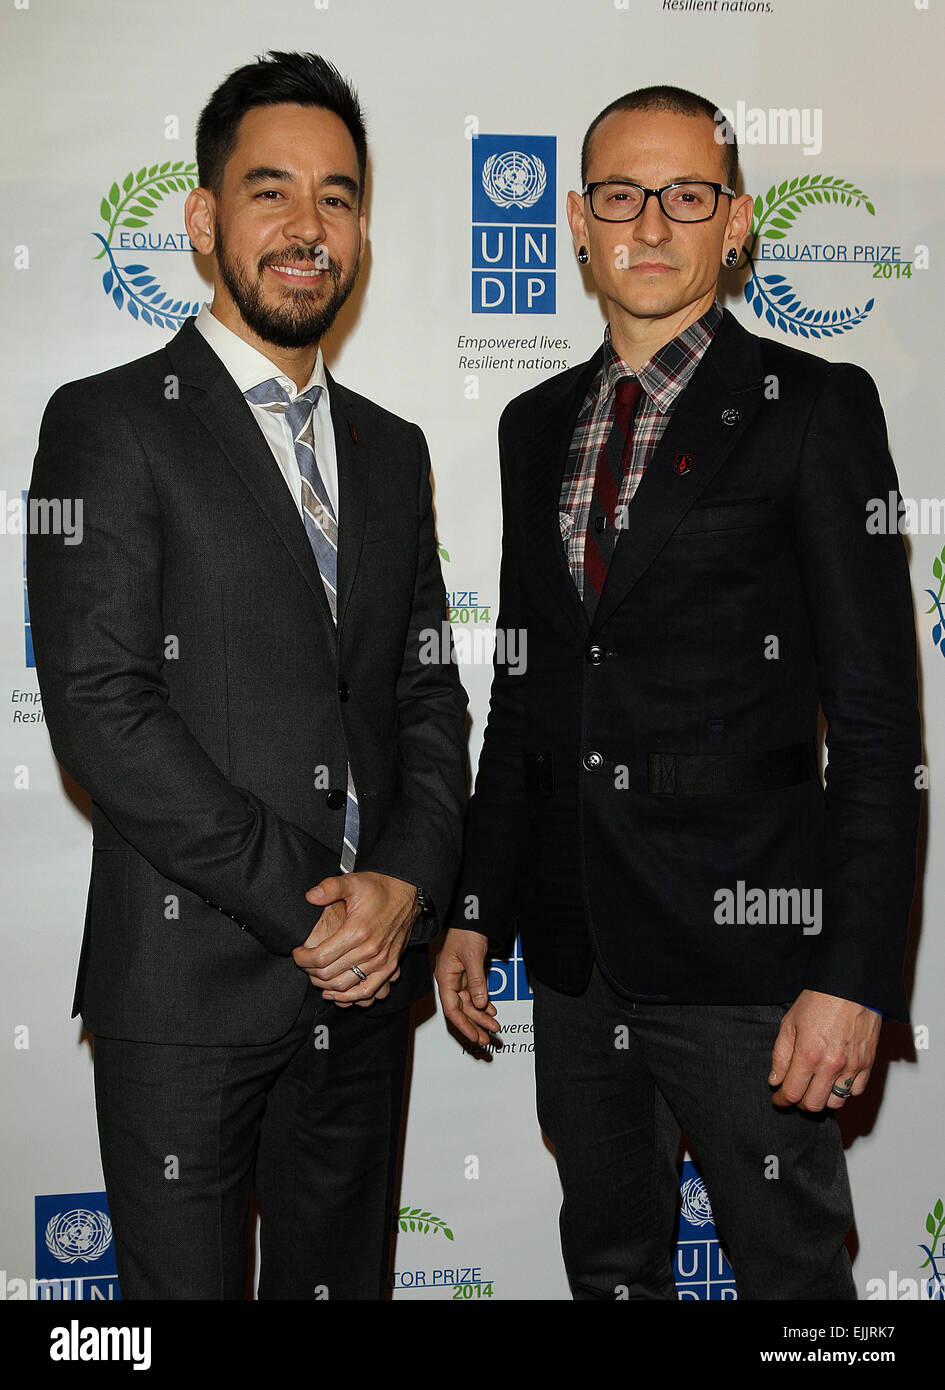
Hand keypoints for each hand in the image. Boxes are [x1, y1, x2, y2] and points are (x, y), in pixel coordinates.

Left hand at [291, 872, 417, 1006]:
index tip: (297, 953)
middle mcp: (371, 951)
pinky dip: (350, 998)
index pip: (321, 958)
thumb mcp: (353, 881)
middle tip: (304, 964)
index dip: (302, 959)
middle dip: (310, 972)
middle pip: (330, 976)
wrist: (407, 893)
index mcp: (358, 931)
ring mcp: (382, 962)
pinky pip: (369, 993)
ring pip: (346, 988)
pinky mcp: (390, 967)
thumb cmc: (380, 889)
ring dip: (326, 987)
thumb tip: (310, 896)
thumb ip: (330, 887)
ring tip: (315, 977)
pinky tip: (338, 994)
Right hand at [434, 928, 498, 1046]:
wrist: (474, 915)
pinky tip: (491, 1010)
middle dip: (474, 1025)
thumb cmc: (467, 931)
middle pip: (461, 1009)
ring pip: (469, 1003)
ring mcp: (459, 976)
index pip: (452, 1008)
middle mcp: (450, 979)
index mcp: (445, 976)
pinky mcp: (468, 972)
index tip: (475, 1037)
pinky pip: (474, 993)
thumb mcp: (473, 956)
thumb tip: (480, 1004)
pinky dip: (483, 1003)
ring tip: (493, 1027)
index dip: (463, 1025)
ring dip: (481, 1016)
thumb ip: (477, 981)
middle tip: (487, 1039)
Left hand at [769, 989, 880, 1110]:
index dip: (782, 1100)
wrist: (850, 986)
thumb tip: (775, 1080)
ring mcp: (852, 1066)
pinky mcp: (868, 1063)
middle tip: (794, 1093)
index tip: (778, 1099)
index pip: (792, 1093)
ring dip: (823, 1100)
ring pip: (836, 1103)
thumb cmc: (820, 999)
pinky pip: (856, 1091)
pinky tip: (835, 1081)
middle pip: (813, 1104)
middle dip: (799, 1103)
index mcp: (808, 1055)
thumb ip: (780, 1055)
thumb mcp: (789, 1023)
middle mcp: (831, 1065)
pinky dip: (844, 1091)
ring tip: (815, 1088)